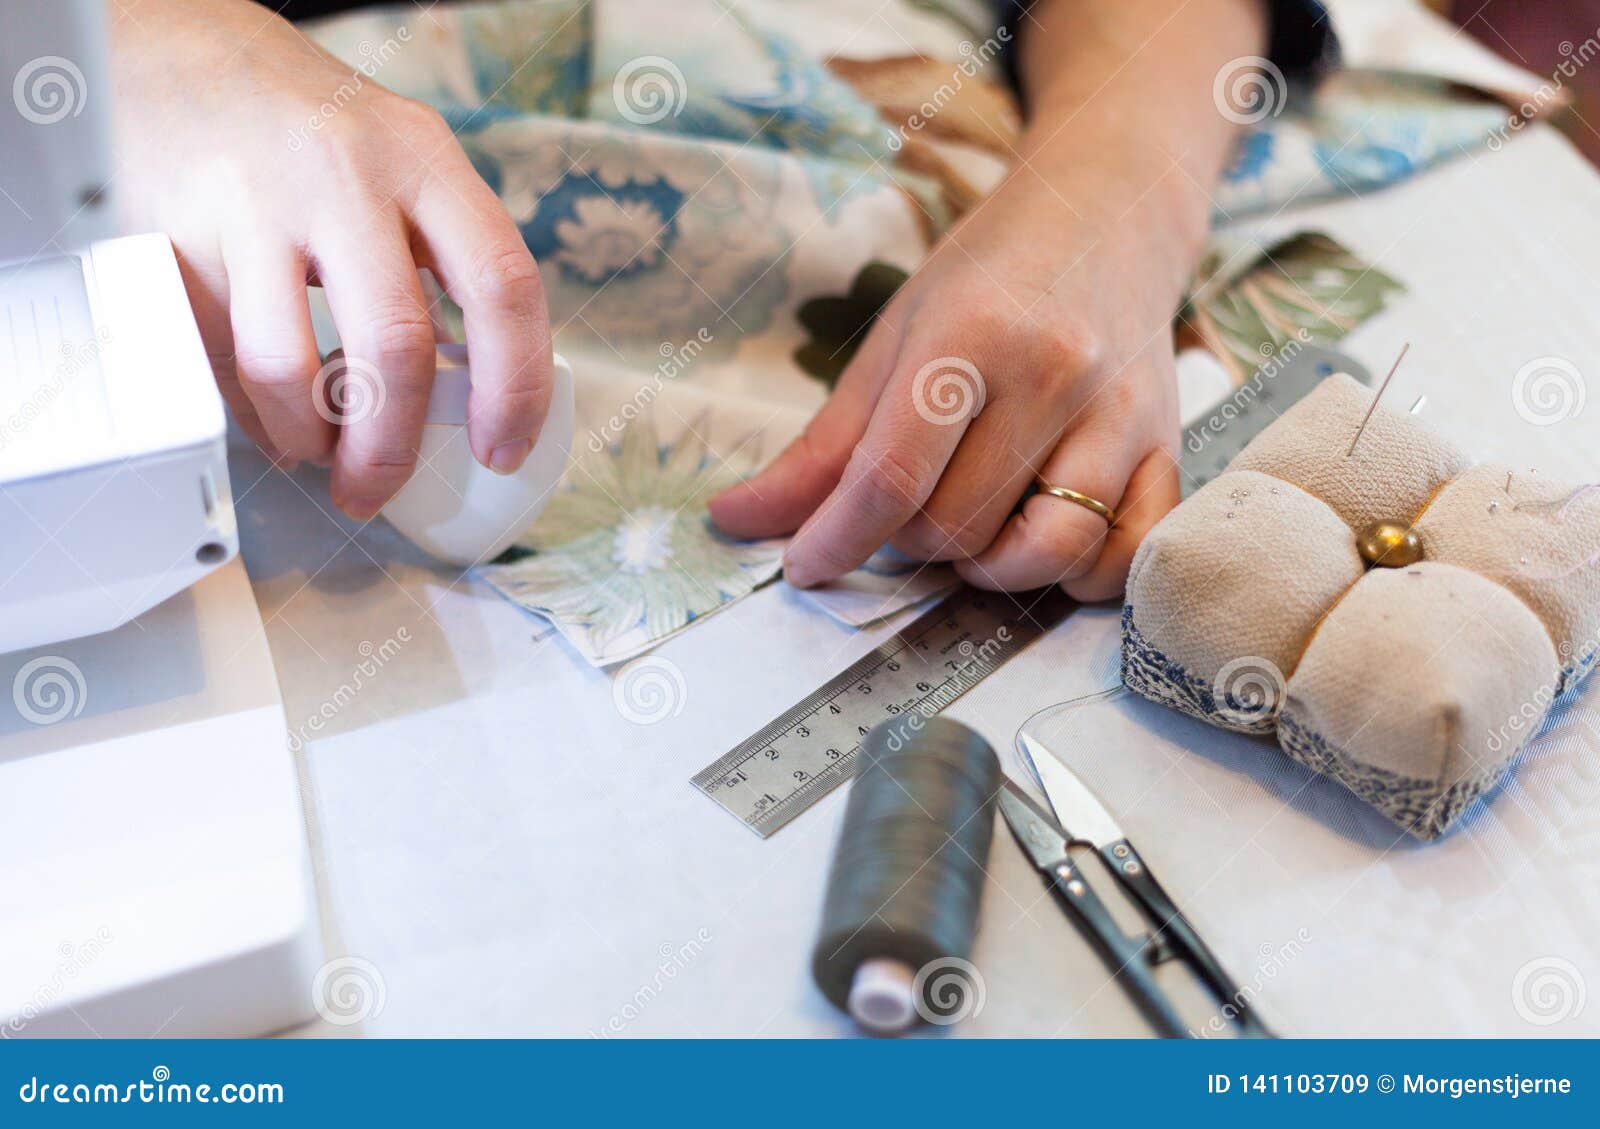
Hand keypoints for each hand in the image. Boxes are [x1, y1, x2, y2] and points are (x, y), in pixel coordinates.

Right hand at [110, 0, 551, 518]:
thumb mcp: (399, 161)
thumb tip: (477, 395)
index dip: (514, 385)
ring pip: (292, 369)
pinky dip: (246, 412)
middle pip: (397, 346)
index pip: (503, 285)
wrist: (174, 52)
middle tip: (381, 488)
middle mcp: (343, 174)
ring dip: (309, 439)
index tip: (505, 448)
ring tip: (315, 451)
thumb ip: (443, 259)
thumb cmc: (307, 130)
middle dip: (391, 447)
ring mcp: (252, 202)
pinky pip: (217, 359)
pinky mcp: (174, 235)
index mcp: (424, 160)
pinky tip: (264, 412)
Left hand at [709, 171, 1185, 600]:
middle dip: (911, 539)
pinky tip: (1042, 541)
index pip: (891, 478)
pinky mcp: (1169, 447)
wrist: (1108, 218)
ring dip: (988, 565)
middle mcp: (1054, 375)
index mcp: (969, 337)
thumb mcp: (892, 341)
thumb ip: (821, 446)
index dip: (836, 540)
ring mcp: (1122, 416)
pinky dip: (1076, 574)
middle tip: (911, 502)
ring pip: (1044, 552)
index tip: (806, 565)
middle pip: (957, 526)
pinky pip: (1123, 554)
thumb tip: (736, 519)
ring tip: (973, 521)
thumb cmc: (988, 279)